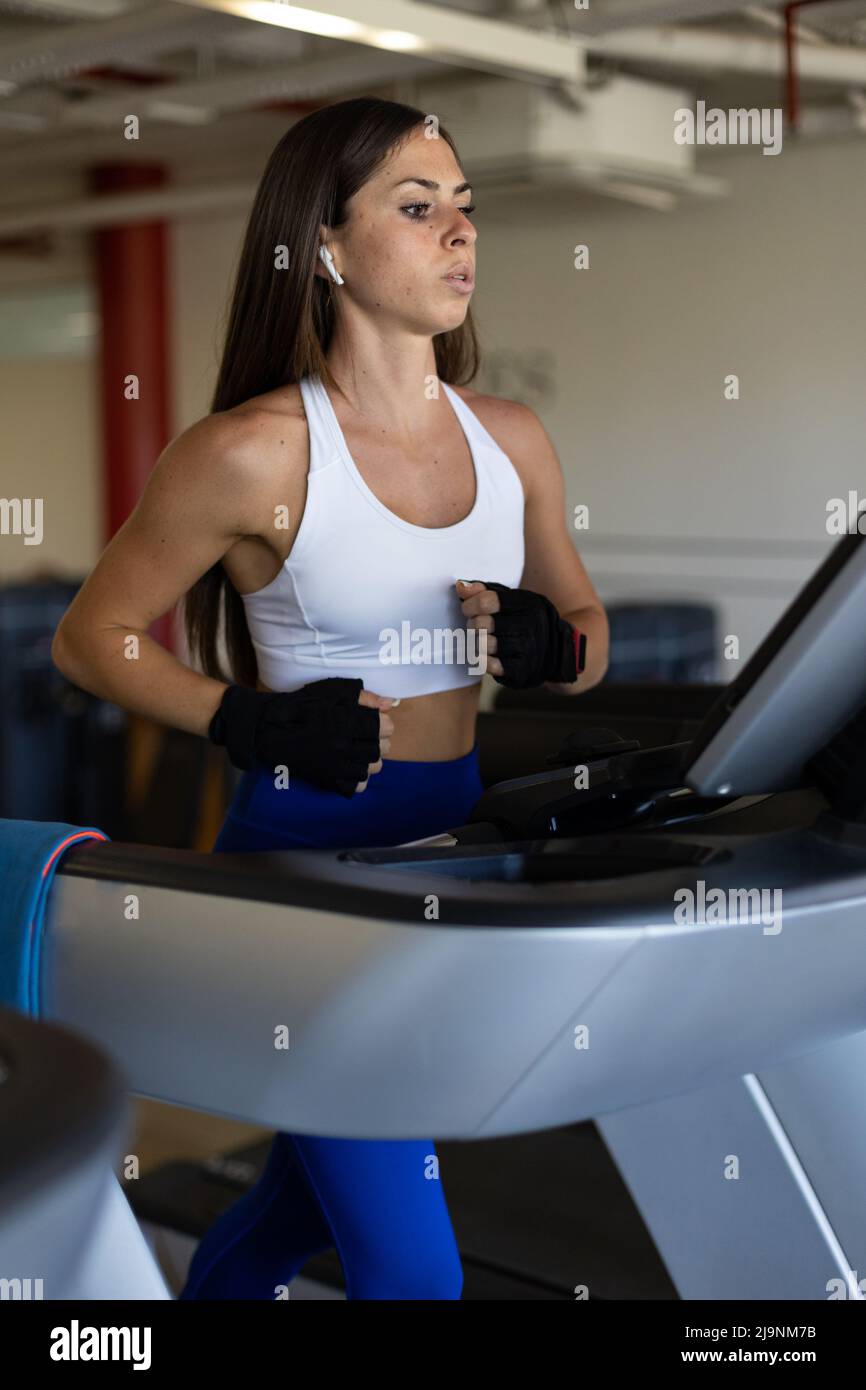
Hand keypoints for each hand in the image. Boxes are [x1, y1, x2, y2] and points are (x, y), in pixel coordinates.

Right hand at [208, 677, 397, 797]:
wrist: (269, 728)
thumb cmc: (302, 705)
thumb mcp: (333, 691)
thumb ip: (364, 697)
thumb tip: (391, 703)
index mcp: (346, 722)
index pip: (386, 727)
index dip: (382, 722)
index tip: (373, 720)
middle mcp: (343, 746)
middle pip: (381, 749)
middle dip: (377, 740)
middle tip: (364, 735)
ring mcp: (335, 765)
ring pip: (372, 768)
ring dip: (369, 759)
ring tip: (357, 750)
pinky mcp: (327, 779)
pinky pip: (357, 786)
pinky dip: (358, 778)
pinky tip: (349, 766)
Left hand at [455, 579, 584, 689]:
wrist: (553, 652)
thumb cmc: (523, 622)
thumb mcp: (510, 601)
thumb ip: (484, 591)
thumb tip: (460, 587)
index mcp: (527, 603)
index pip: (487, 601)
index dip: (469, 605)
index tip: (468, 609)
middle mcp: (530, 625)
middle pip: (482, 624)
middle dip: (471, 625)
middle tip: (474, 626)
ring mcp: (528, 649)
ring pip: (484, 644)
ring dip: (475, 643)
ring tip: (480, 640)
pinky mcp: (522, 670)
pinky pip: (489, 665)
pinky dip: (482, 660)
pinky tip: (486, 655)